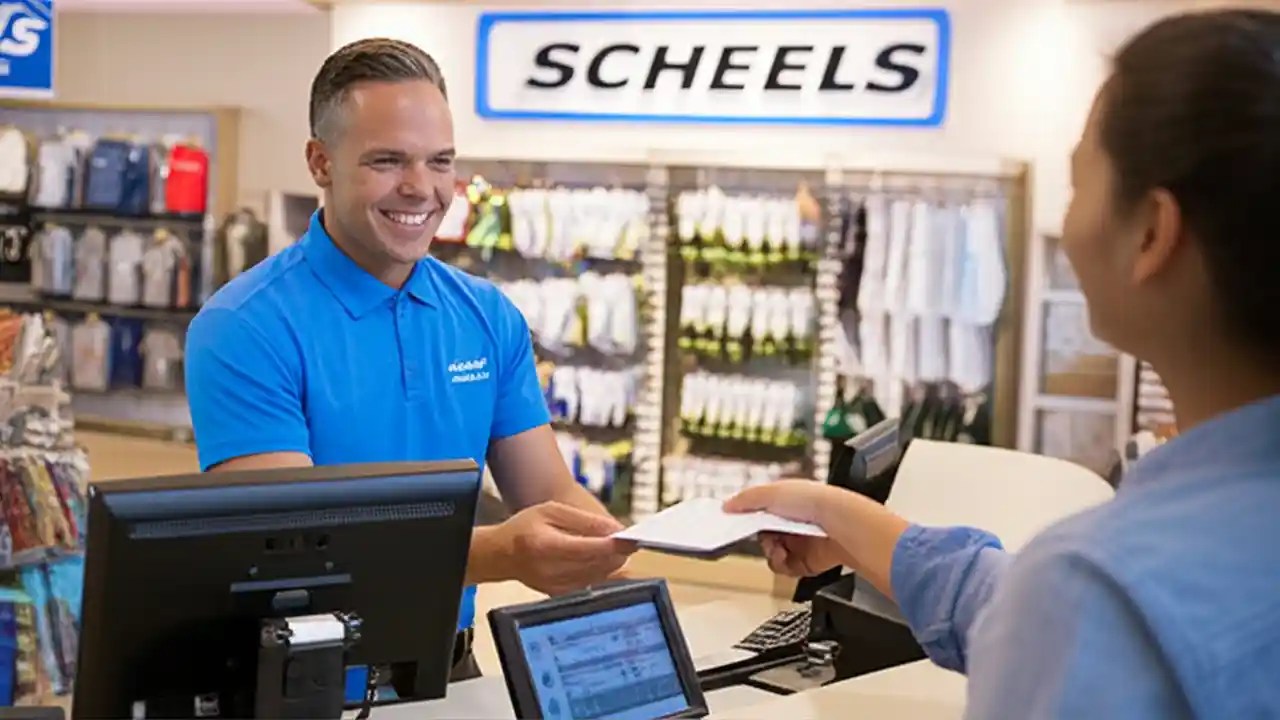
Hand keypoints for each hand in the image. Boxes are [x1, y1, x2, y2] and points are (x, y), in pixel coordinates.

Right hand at [497, 501, 636, 595]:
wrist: (501, 556)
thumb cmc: (525, 529)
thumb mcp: (552, 511)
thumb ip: (584, 521)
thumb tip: (615, 530)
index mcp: (545, 546)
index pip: (588, 549)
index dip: (614, 546)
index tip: (632, 539)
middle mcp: (550, 571)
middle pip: (597, 566)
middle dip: (617, 554)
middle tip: (626, 541)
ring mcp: (555, 587)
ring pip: (598, 577)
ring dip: (611, 563)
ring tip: (612, 547)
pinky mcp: (560, 595)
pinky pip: (591, 584)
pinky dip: (600, 572)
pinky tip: (598, 560)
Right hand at [725, 480, 910, 597]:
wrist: (841, 525)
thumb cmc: (815, 502)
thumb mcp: (772, 492)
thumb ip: (746, 499)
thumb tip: (727, 506)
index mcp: (788, 502)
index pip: (760, 512)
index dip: (748, 519)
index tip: (737, 524)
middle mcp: (794, 522)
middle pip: (763, 536)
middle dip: (760, 539)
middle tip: (764, 537)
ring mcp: (800, 543)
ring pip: (771, 554)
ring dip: (771, 553)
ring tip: (778, 549)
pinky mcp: (807, 562)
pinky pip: (785, 569)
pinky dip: (782, 565)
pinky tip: (786, 557)